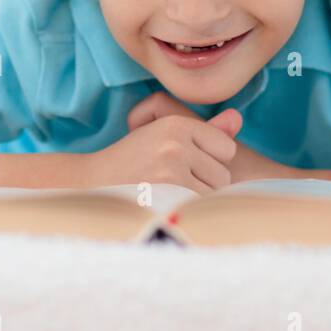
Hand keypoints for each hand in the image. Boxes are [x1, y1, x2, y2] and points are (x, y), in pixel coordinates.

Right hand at [78, 93, 237, 193]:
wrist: (92, 182)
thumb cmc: (133, 162)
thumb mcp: (166, 137)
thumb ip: (206, 131)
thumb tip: (237, 118)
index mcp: (177, 123)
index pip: (227, 147)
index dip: (212, 162)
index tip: (189, 166)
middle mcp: (177, 140)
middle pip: (224, 174)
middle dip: (206, 184)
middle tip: (175, 184)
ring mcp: (172, 166)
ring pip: (214, 193)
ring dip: (197, 200)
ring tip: (170, 195)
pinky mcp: (167, 190)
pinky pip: (199, 207)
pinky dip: (188, 212)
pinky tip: (167, 206)